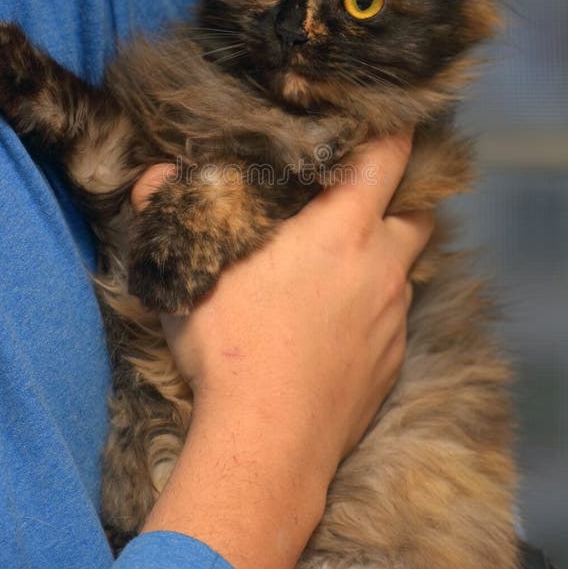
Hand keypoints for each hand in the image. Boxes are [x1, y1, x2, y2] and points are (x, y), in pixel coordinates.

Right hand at [134, 133, 432, 568]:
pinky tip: (336, 325)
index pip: (390, 157)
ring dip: (383, 256)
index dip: (392, 132)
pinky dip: (375, 305)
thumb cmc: (231, 347)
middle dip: (395, 199)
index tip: (380, 124)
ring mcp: (394, 317)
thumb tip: (152, 175)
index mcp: (343, 230)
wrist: (268, 444)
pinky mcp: (393, 360)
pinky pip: (394, 316)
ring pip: (405, 267)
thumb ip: (173, 213)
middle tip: (356, 200)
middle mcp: (382, 266)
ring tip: (340, 265)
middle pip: (415, 211)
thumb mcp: (192, 274)